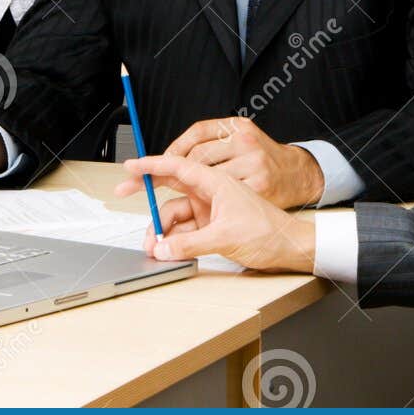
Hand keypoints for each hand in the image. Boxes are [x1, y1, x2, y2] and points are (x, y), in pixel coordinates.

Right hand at [114, 155, 315, 271]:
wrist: (291, 248)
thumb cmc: (269, 232)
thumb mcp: (226, 237)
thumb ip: (190, 244)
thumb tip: (162, 248)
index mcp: (217, 182)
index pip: (178, 167)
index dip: (152, 164)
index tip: (131, 165)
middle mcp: (211, 192)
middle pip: (171, 186)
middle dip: (147, 191)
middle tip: (122, 192)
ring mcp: (210, 209)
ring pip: (175, 214)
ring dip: (161, 228)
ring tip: (152, 247)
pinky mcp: (211, 226)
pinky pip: (185, 230)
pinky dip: (174, 239)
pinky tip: (166, 249)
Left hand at [165, 116, 324, 208]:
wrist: (298, 175)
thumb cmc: (262, 159)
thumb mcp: (238, 140)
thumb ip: (208, 146)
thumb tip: (167, 160)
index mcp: (237, 126)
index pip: (197, 132)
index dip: (173, 148)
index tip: (154, 162)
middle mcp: (246, 141)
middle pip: (198, 155)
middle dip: (172, 170)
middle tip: (153, 180)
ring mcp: (254, 164)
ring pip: (208, 176)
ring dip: (189, 188)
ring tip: (176, 195)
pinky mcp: (260, 187)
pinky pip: (224, 196)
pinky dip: (209, 203)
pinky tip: (204, 207)